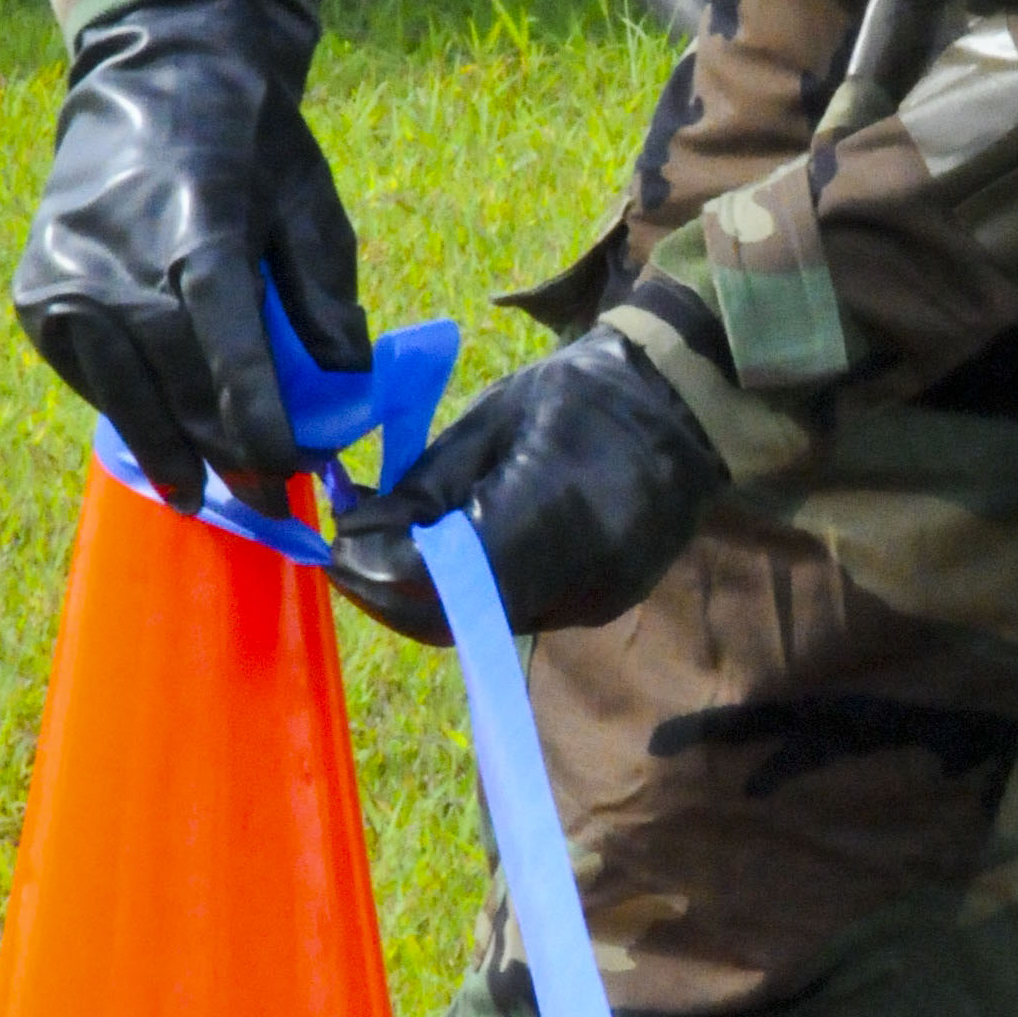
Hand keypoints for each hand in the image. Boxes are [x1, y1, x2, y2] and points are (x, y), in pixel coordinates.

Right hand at [14, 0, 370, 508]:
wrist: (148, 76)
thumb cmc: (246, 144)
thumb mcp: (309, 200)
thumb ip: (326, 294)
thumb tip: (344, 384)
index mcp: (197, 226)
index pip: (226, 345)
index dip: (257, 418)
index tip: (287, 469)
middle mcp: (116, 260)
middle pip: (177, 386)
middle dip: (227, 451)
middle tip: (269, 495)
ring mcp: (64, 282)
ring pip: (126, 397)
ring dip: (170, 452)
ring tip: (201, 496)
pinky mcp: (34, 298)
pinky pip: (92, 376)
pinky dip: (128, 405)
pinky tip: (158, 428)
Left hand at [329, 326, 725, 643]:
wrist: (686, 402)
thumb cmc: (581, 393)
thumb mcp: (490, 421)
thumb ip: (422, 488)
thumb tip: (355, 533)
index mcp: (545, 515)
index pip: (434, 581)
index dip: (371, 574)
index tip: (332, 546)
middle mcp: (573, 578)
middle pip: (452, 619)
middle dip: (386, 594)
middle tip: (346, 553)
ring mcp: (591, 601)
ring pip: (479, 623)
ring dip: (423, 596)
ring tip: (390, 547)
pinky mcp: (599, 607)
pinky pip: (513, 612)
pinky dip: (468, 592)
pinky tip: (446, 555)